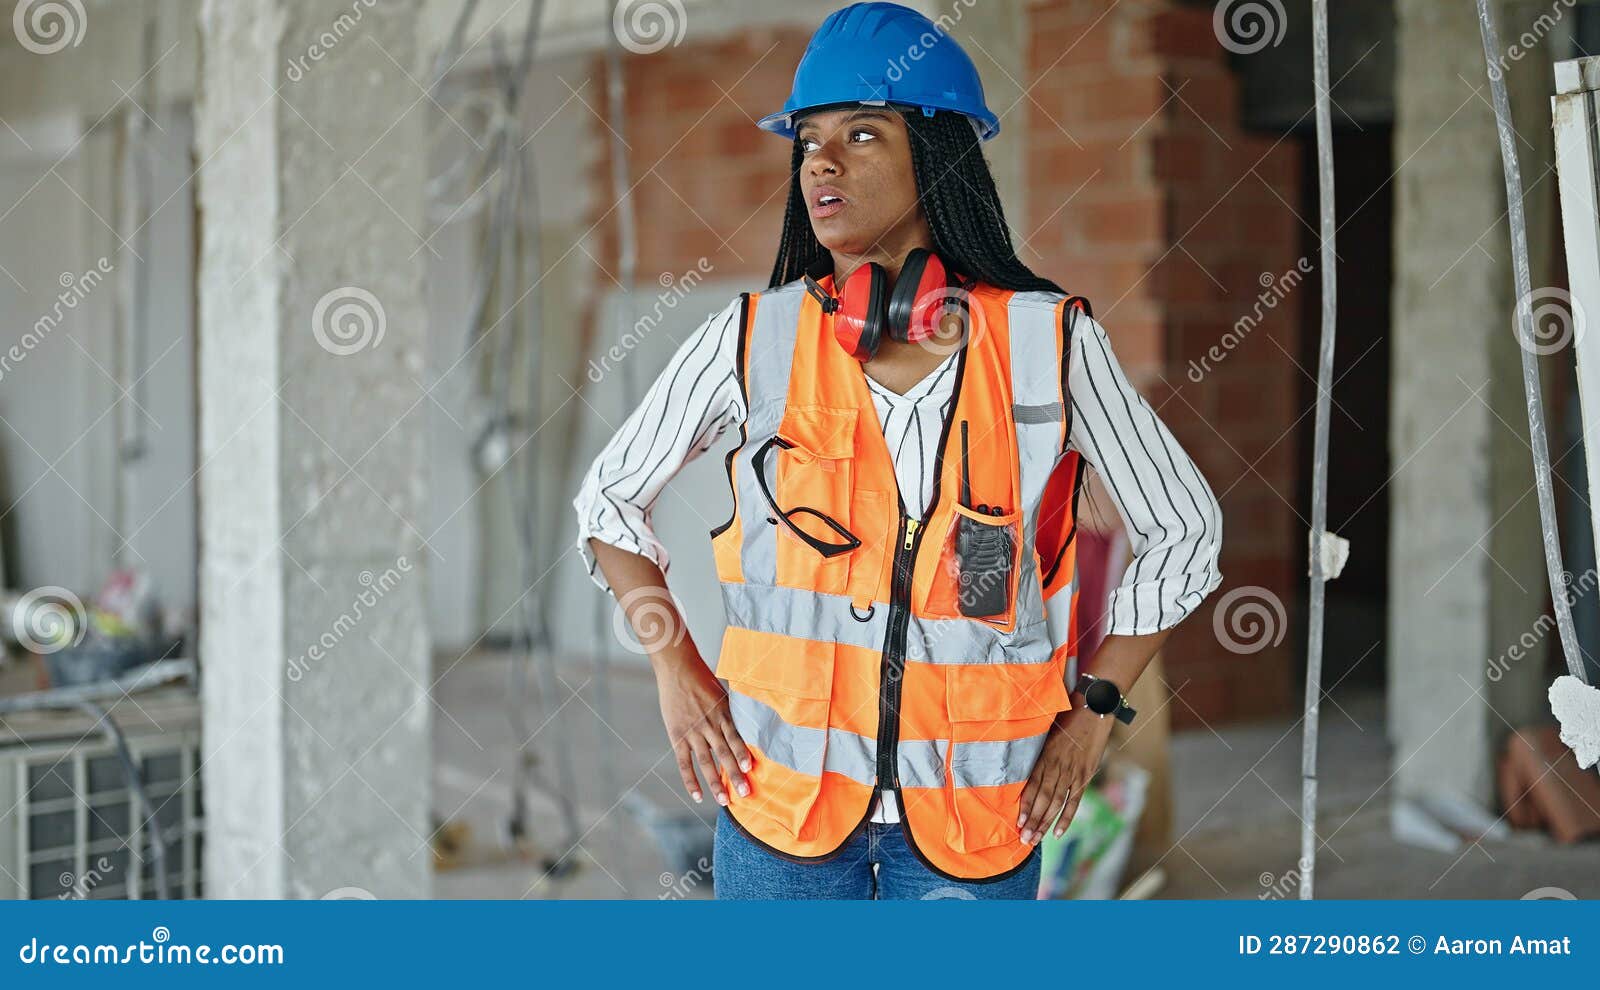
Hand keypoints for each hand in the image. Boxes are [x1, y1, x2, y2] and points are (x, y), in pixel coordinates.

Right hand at [655, 653, 752, 806]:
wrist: (677, 668)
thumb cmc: (702, 678)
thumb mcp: (723, 692)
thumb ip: (732, 710)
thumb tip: (750, 720)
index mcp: (723, 713)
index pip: (736, 738)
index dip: (743, 754)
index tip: (751, 770)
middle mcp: (710, 725)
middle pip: (724, 754)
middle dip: (735, 775)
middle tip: (745, 793)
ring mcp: (693, 732)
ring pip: (706, 762)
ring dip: (715, 782)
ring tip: (724, 800)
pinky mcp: (678, 736)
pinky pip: (684, 762)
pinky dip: (690, 780)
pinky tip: (697, 795)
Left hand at [1017, 706, 1115, 843]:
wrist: (1094, 708)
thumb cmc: (1067, 716)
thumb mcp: (1047, 729)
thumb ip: (1037, 749)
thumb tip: (1021, 763)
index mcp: (1046, 755)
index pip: (1033, 786)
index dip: (1025, 805)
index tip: (1017, 821)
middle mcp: (1058, 766)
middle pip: (1043, 799)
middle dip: (1033, 820)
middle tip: (1024, 838)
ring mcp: (1073, 772)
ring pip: (1057, 803)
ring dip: (1045, 823)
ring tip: (1035, 839)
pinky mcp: (1086, 775)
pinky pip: (1075, 801)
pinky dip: (1066, 817)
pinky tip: (1057, 832)